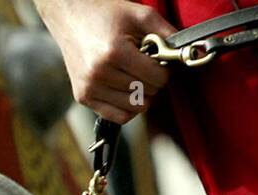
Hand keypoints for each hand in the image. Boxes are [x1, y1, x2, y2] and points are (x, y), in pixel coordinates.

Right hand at [36, 0, 176, 122]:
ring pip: (133, 108)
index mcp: (114, 53)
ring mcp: (89, 88)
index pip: (156, 78)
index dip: (164, 70)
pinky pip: (117, 117)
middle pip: (146, 94)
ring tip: (135, 78)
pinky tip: (128, 93)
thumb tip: (186, 54)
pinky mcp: (82, 97)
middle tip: (144, 66)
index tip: (158, 60)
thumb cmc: (106, 14)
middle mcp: (99, 74)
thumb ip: (166, 34)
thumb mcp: (141, 15)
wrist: (71, 18)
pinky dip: (128, 109)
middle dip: (152, 81)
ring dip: (141, 95)